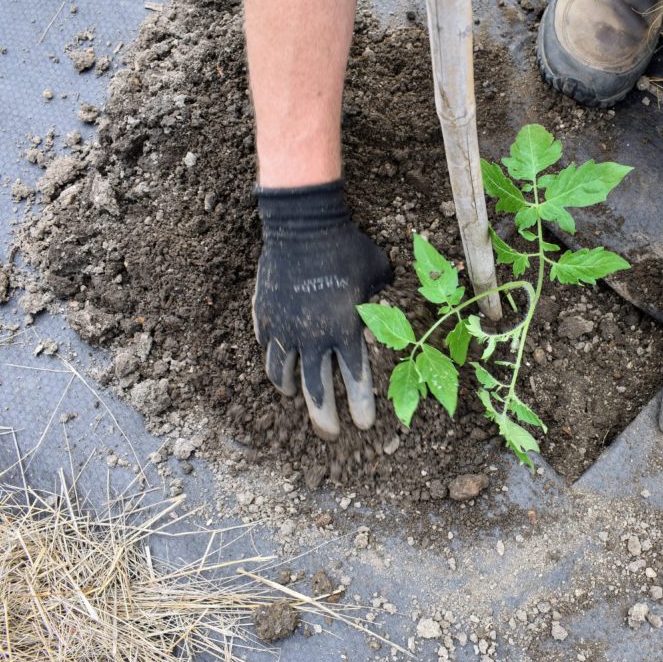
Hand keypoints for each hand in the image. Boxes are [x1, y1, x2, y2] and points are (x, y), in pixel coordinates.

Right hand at [252, 180, 391, 439]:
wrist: (303, 227)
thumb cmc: (347, 248)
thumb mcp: (379, 272)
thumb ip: (386, 298)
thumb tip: (397, 306)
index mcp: (346, 330)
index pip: (356, 381)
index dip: (361, 407)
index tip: (364, 426)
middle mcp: (314, 337)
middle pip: (318, 390)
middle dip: (324, 418)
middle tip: (330, 434)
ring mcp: (285, 329)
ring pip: (284, 374)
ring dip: (294, 391)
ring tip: (297, 398)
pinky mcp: (265, 317)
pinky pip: (268, 350)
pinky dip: (274, 363)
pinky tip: (279, 368)